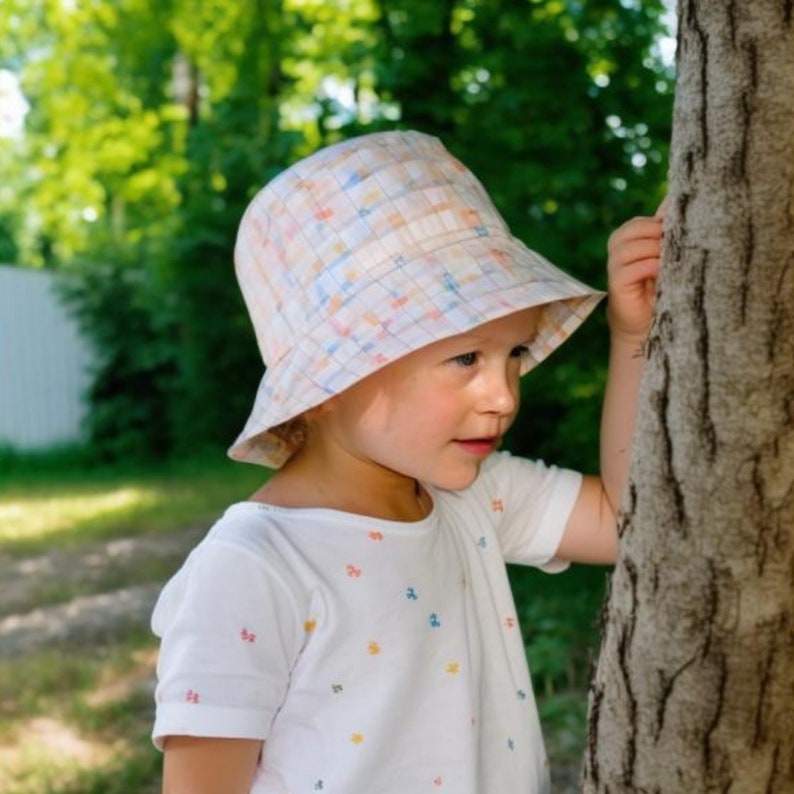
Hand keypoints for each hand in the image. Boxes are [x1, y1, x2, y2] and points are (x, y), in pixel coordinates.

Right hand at [606, 202, 664, 344]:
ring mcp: (614, 264)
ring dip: (656, 252)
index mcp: (626, 236)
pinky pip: (633, 268)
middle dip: (660, 236)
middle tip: (676, 250)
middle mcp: (617, 247)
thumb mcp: (666, 253)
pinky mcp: (616, 282)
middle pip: (637, 229)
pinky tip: (661, 273)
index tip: (681, 236)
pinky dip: (650, 267)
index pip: (643, 221)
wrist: (645, 320)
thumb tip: (676, 198)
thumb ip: (668, 229)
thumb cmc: (659, 284)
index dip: (662, 226)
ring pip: (634, 247)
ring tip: (670, 263)